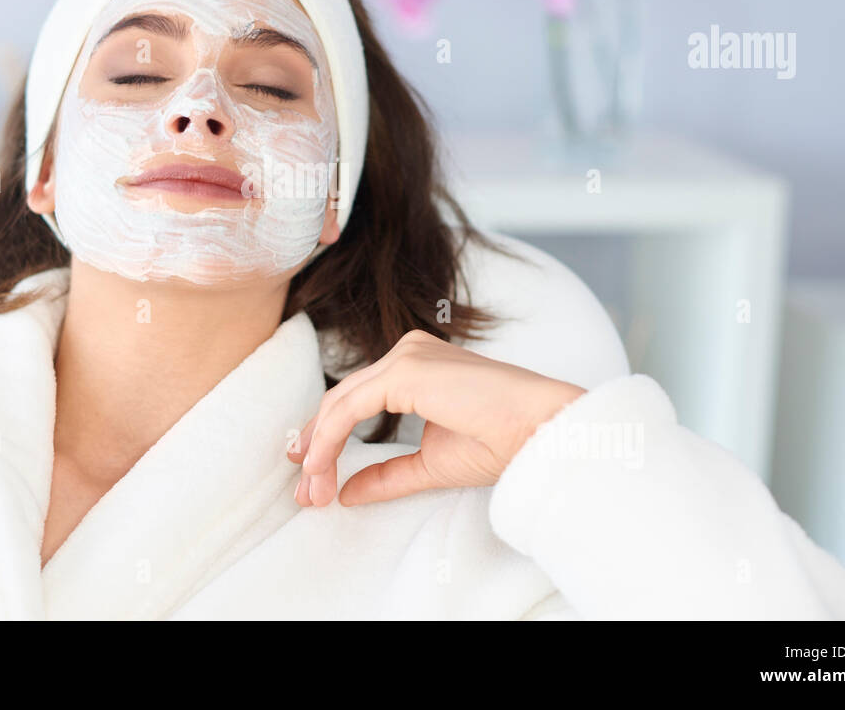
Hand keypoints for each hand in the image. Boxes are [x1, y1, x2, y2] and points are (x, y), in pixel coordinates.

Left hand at [288, 329, 585, 507]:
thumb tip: (346, 492)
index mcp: (416, 366)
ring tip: (311, 491)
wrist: (540, 431)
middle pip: (341, 400)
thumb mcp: (430, 464)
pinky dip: (328, 440)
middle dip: (315, 447)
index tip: (312, 476)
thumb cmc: (500, 443)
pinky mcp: (405, 370)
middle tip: (303, 492)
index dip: (326, 438)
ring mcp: (405, 356)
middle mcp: (407, 353)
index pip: (355, 400)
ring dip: (318, 449)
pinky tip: (319, 469)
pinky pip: (349, 407)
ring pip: (339, 403)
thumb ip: (387, 475)